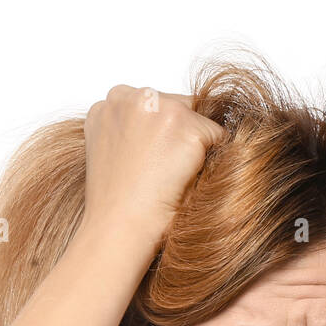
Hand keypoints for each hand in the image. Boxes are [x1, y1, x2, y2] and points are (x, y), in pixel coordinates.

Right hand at [79, 85, 224, 247]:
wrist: (120, 229)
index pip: (153, 105)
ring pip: (198, 119)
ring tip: (174, 178)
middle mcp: (129, 96)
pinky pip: (218, 136)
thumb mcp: (114, 157)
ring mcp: (158, 107)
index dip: (162, 137)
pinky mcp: (184, 124)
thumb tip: (165, 130)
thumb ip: (131, 132)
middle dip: (181, 135)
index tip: (156, 162)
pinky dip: (211, 158)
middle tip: (167, 174)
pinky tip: (186, 179)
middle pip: (178, 105)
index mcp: (106, 105)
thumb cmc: (118, 206)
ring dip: (195, 145)